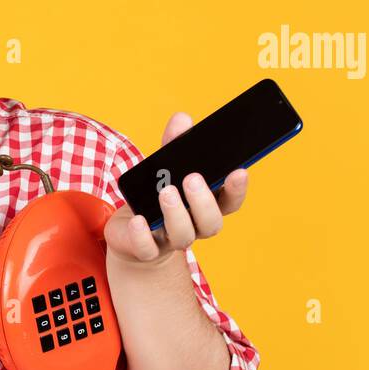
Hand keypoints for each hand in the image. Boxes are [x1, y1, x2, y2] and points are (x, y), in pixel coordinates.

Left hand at [104, 112, 247, 265]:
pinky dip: (143, 236)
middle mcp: (194, 226)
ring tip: (167, 191)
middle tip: (192, 178)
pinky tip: (139, 220)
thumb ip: (173, 145)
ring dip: (176, 213)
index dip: (237, 189)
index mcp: (206, 205)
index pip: (230, 201)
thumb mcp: (164, 168)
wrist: (129, 232)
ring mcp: (170, 240)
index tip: (239, 170)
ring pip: (183, 236)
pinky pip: (148, 249)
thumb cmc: (155, 196)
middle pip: (210, 223)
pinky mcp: (145, 250)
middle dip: (204, 201)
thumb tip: (182, 118)